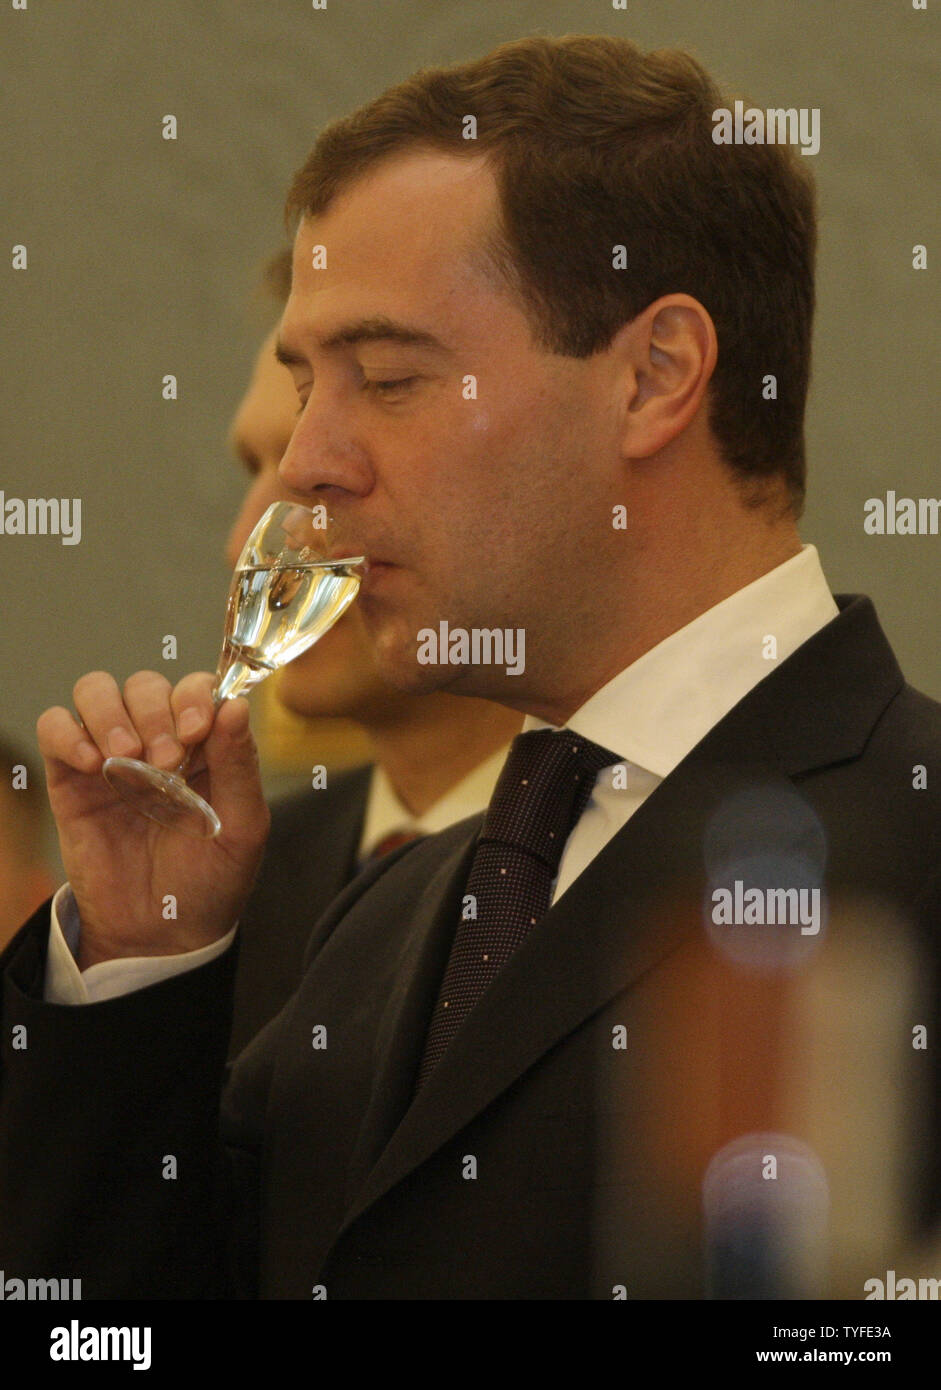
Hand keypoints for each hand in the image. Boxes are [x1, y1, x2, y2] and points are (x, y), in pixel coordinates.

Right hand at [37, 670, 270, 966]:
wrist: (161, 937)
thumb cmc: (209, 882)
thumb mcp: (242, 827)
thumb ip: (239, 764)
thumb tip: (235, 705)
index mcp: (206, 747)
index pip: (196, 688)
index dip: (195, 696)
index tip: (198, 731)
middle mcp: (158, 741)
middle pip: (146, 685)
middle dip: (156, 712)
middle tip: (166, 761)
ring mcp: (113, 757)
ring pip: (97, 692)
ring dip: (111, 712)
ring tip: (126, 757)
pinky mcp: (72, 780)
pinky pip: (55, 727)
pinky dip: (68, 732)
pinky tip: (93, 763)